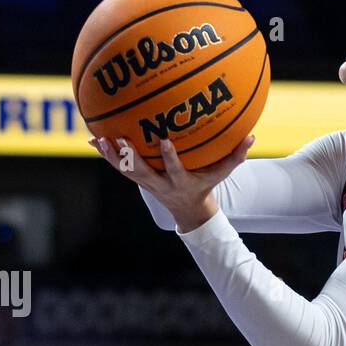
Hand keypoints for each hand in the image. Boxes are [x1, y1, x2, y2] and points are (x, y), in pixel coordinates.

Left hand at [89, 133, 254, 232]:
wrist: (187, 209)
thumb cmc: (206, 185)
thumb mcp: (222, 173)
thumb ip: (236, 156)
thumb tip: (252, 136)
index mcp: (180, 182)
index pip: (174, 169)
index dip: (168, 157)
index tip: (164, 140)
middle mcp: (159, 184)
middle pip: (141, 172)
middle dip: (130, 157)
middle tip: (120, 140)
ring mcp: (146, 183)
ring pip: (125, 170)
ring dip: (112, 156)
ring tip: (99, 139)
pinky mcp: (137, 179)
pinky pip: (119, 166)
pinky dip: (107, 155)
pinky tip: (93, 139)